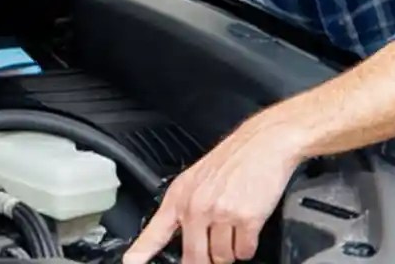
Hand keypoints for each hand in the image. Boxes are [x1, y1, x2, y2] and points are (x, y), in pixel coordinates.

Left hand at [123, 117, 304, 263]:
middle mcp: (196, 206)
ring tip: (234, 226)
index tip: (131, 263)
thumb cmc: (232, 160)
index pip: (155, 232)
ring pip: (222, 257)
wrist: (263, 143)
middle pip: (194, 257)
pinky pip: (244, 251)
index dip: (141, 252)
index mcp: (179, 196)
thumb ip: (186, 208)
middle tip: (213, 249)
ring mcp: (220, 213)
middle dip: (206, 260)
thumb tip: (183, 238)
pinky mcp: (246, 219)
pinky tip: (247, 227)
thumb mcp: (196, 179)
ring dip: (230, 251)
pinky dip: (247, 246)